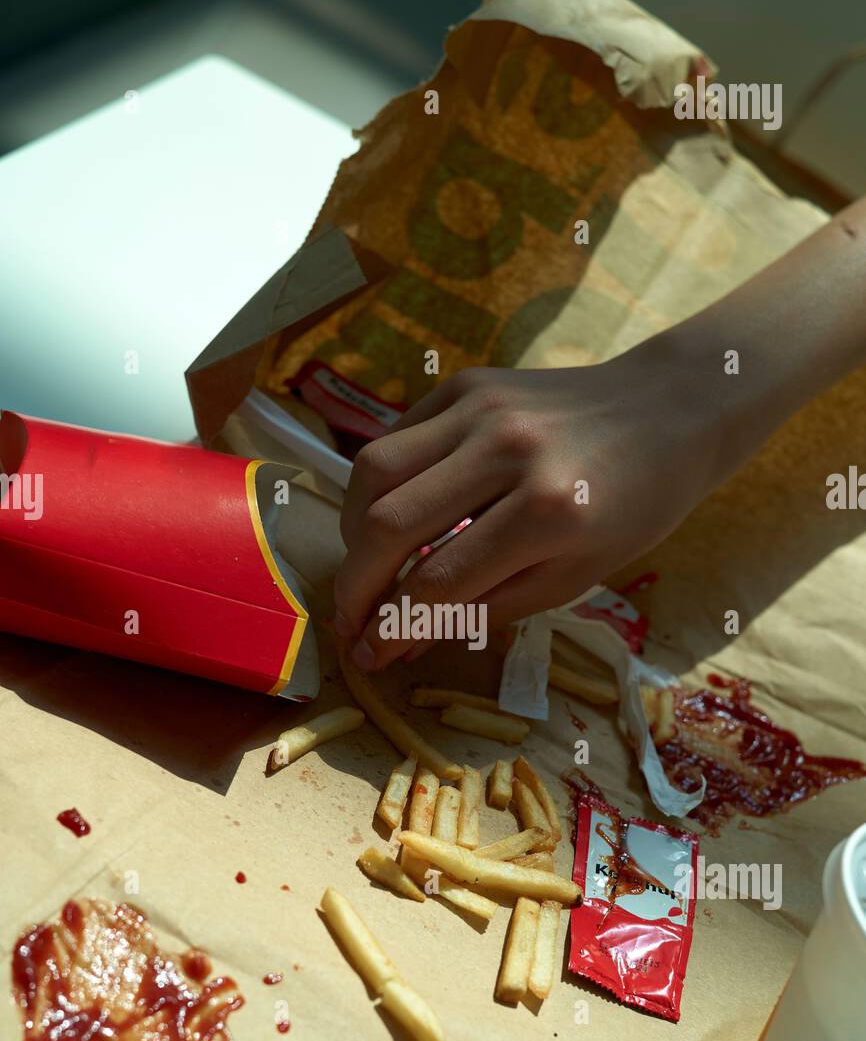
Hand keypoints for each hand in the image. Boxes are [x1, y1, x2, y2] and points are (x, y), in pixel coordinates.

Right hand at [333, 337, 727, 671]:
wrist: (666, 412)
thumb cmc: (631, 508)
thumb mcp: (572, 578)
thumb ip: (485, 609)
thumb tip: (403, 638)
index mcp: (549, 512)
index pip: (438, 581)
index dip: (391, 627)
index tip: (368, 656)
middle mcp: (507, 452)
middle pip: (388, 523)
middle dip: (354, 586)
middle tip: (348, 623)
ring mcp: (481, 409)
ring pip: (374, 471)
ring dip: (351, 531)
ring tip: (363, 568)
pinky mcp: (465, 384)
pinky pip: (395, 438)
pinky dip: (377, 486)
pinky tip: (386, 517)